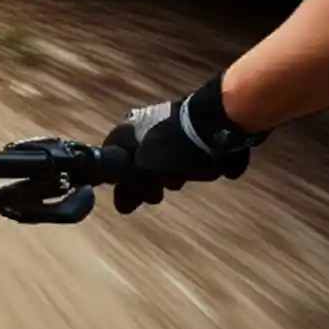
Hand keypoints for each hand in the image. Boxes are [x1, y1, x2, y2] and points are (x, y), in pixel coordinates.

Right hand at [103, 73, 267, 213]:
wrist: (218, 122)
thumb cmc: (174, 145)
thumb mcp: (145, 169)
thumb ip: (130, 187)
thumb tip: (122, 206)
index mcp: (127, 130)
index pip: (110, 160)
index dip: (119, 182)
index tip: (129, 199)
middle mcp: (144, 123)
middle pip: (139, 160)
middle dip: (147, 180)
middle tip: (155, 196)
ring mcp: (171, 124)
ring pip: (165, 157)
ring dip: (170, 173)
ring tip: (179, 183)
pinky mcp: (196, 128)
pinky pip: (189, 153)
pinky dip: (193, 164)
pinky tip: (202, 171)